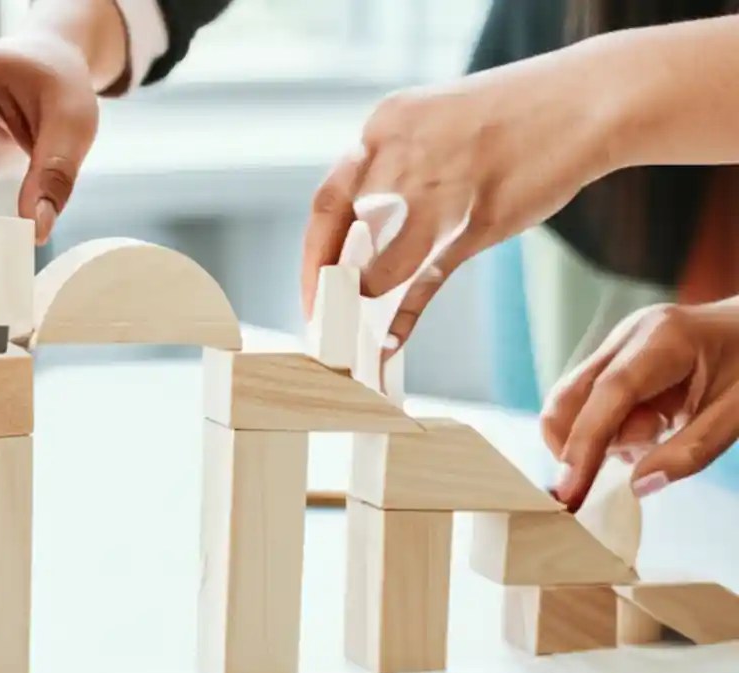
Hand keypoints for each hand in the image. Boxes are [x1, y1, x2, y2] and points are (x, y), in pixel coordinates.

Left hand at [300, 46, 619, 350]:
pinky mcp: (478, 219)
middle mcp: (401, 153)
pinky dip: (404, 316)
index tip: (312, 285)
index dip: (314, 250)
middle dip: (324, 282)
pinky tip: (389, 342)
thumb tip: (364, 225)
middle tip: (319, 318)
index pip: (329, 199)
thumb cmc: (513, 117)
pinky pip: (427, 281)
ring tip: (352, 332)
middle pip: (340, 233)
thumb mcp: (437, 124)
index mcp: (386, 124)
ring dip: (361, 303)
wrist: (588, 101)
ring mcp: (439, 189)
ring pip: (378, 264)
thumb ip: (397, 166)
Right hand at [542, 301, 738, 510]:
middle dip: (575, 444)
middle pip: (570, 396)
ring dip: (601, 436)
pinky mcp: (614, 358)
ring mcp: (617, 344)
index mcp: (664, 339)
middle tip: (610, 472)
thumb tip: (638, 485)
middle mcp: (628, 336)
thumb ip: (694, 449)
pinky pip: (590, 402)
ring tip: (657, 433)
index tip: (569, 491)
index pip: (609, 393)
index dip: (584, 444)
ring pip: (573, 403)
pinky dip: (607, 429)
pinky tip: (647, 428)